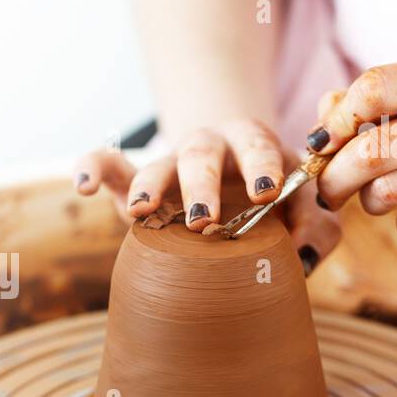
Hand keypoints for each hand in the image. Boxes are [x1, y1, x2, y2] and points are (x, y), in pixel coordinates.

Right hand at [73, 118, 341, 273]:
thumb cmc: (275, 204)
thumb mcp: (302, 207)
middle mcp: (211, 145)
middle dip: (203, 183)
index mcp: (256, 144)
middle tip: (204, 219)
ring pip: (158, 162)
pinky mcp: (136, 178)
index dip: (265, 170)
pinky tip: (81, 186)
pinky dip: (91, 168)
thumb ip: (316, 225)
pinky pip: (107, 162)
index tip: (268, 196)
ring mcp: (171, 161)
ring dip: (150, 184)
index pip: (263, 150)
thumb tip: (306, 252)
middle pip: (204, 152)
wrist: (232, 183)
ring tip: (142, 211)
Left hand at [309, 58, 396, 240]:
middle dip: (333, 176)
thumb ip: (366, 106)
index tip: (323, 143)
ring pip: (383, 193)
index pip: (372, 89)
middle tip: (328, 188)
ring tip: (381, 194)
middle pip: (370, 152)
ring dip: (367, 201)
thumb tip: (319, 135)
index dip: (335, 121)